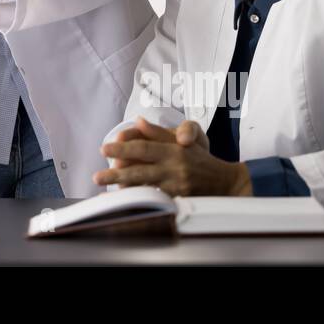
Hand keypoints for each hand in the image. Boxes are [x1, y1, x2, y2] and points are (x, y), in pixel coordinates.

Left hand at [93, 117, 252, 196]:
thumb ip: (159, 132)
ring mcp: (176, 186)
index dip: (123, 148)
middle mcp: (173, 168)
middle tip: (98, 175)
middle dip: (116, 173)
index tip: (104, 149)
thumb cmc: (200, 159)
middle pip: (140, 170)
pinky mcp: (179, 200)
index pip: (143, 147)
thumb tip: (139, 121)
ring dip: (124, 190)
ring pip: (145, 188)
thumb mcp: (183, 140)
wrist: (226, 181)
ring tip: (106, 191)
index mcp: (172, 150)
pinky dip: (140, 201)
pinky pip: (156, 201)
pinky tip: (126, 202)